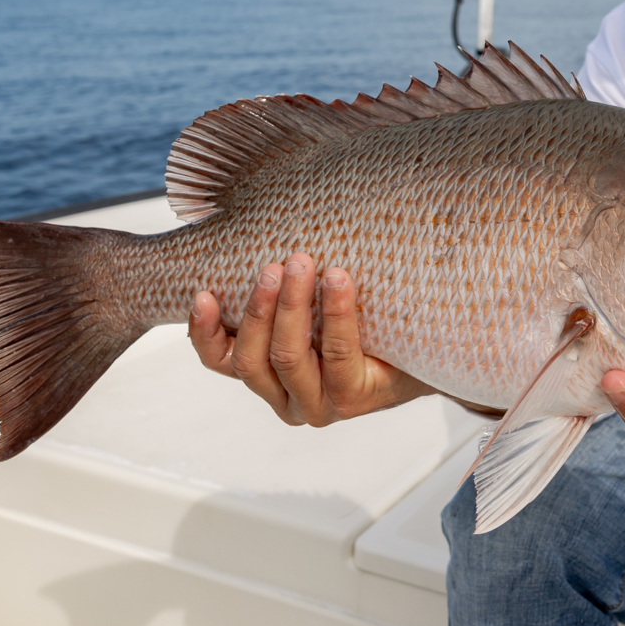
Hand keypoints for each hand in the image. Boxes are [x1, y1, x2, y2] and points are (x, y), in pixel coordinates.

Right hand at [188, 252, 434, 425]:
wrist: (423, 351)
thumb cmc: (359, 321)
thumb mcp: (309, 304)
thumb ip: (278, 287)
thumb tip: (247, 222)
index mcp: (266, 375)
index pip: (220, 360)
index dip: (205, 331)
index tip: (201, 292)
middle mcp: (286, 397)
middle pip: (250, 359)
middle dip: (258, 307)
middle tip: (274, 265)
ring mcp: (319, 403)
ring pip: (287, 357)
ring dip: (291, 306)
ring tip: (302, 263)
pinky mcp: (353, 400)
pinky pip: (338, 355)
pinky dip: (335, 314)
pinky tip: (338, 280)